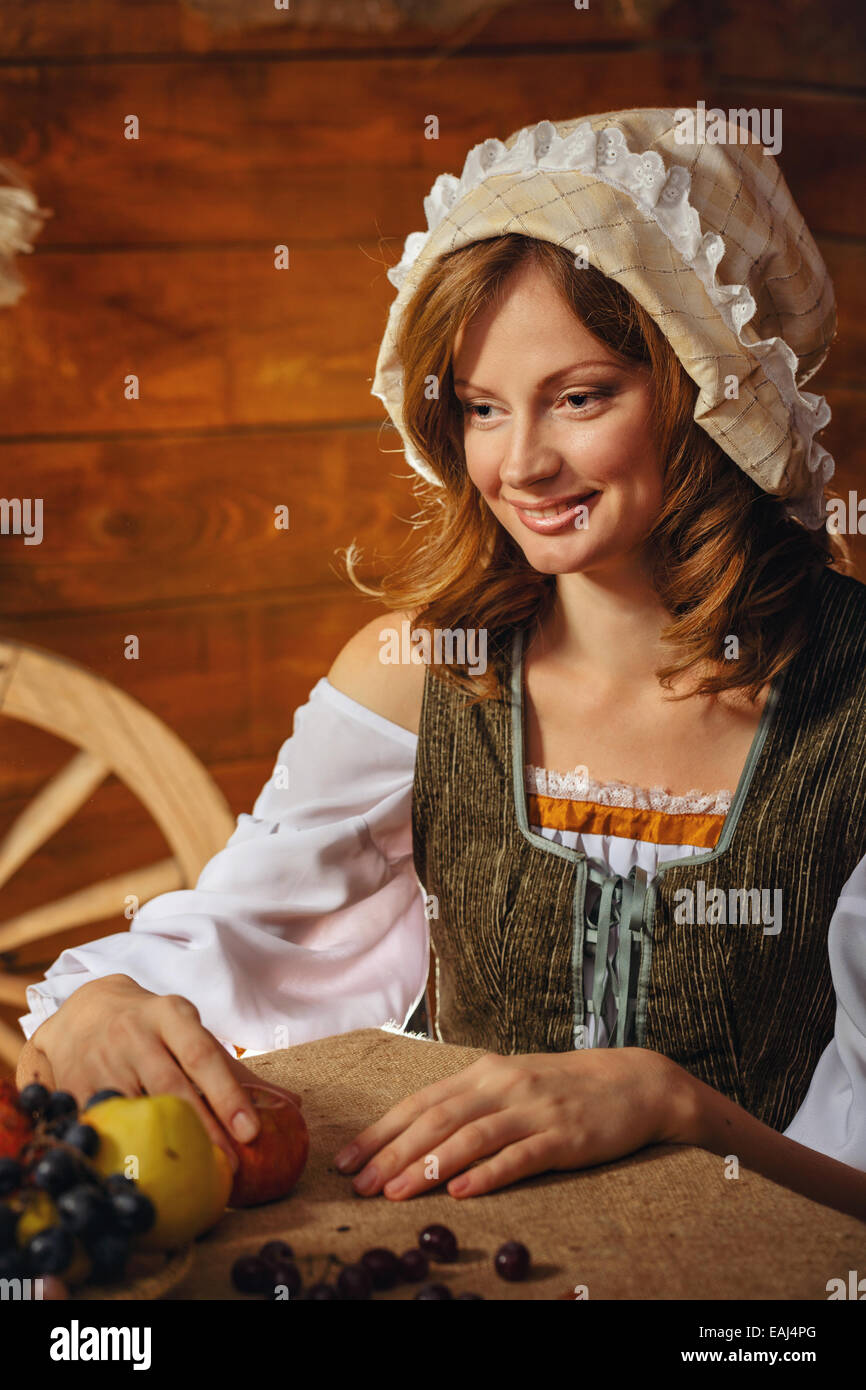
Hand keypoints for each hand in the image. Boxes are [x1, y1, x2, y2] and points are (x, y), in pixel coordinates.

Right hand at [23, 974, 301, 1170]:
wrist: (85, 1011)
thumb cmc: (154, 1029)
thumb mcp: (191, 1033)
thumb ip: (236, 1071)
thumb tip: (292, 1104)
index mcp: (171, 1015)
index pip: (204, 1054)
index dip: (227, 1094)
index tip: (250, 1131)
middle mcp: (135, 1034)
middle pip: (171, 1087)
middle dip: (203, 1129)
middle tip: (230, 1166)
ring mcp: (102, 1059)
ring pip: (136, 1109)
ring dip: (160, 1145)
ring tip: (189, 1177)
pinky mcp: (74, 1085)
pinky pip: (100, 1123)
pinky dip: (120, 1149)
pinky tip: (140, 1174)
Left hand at [334, 1046, 693, 1199]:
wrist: (634, 1081)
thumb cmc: (564, 1087)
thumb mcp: (511, 1084)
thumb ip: (469, 1104)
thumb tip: (415, 1131)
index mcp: (484, 1073)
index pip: (421, 1102)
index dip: (380, 1131)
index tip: (346, 1159)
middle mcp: (503, 1085)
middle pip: (436, 1119)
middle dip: (392, 1152)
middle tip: (358, 1185)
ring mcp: (534, 1110)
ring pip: (471, 1137)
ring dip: (428, 1166)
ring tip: (394, 1192)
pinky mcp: (564, 1136)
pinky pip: (520, 1157)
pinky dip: (488, 1174)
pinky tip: (462, 1192)